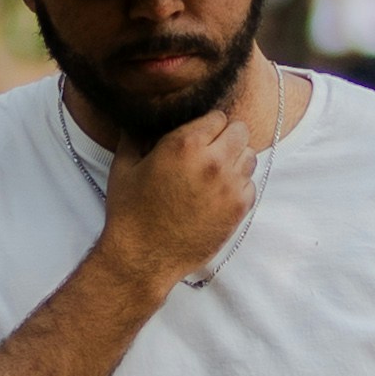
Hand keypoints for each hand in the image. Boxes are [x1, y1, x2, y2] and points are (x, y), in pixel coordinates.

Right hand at [96, 100, 256, 298]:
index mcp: (185, 144)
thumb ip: (133, 137)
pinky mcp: (238, 210)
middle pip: (240, 131)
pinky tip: (218, 195)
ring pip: (250, 157)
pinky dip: (239, 187)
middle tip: (211, 152)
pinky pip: (251, 185)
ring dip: (235, 161)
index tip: (200, 137)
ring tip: (215, 174)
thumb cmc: (130, 213)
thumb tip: (135, 121)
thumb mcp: (124, 168)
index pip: (218, 117)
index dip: (208, 125)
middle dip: (227, 138)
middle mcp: (213, 161)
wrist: (143, 258)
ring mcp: (230, 186)